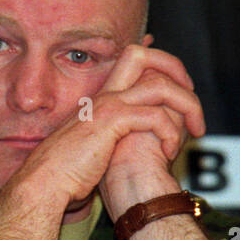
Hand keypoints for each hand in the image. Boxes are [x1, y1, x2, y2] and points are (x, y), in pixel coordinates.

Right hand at [8, 45, 202, 214]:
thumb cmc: (65, 174)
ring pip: (161, 86)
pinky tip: (168, 153)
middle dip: (175, 68)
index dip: (159, 63)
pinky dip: (170, 133)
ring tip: (196, 130)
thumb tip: (129, 147)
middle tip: (191, 94)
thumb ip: (112, 139)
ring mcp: (106, 106)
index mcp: (99, 99)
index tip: (181, 84)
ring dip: (188, 105)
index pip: (131, 61)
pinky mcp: (111, 122)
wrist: (44, 184)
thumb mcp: (92, 150)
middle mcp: (104, 95)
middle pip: (143, 55)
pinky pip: (155, 116)